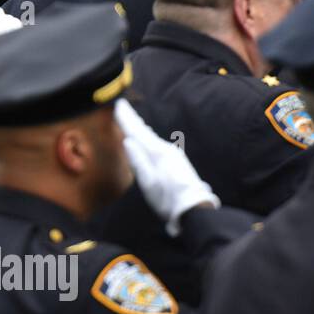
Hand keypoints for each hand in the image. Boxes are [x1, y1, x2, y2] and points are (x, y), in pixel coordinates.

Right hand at [114, 99, 218, 234]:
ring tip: (132, 118)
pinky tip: (147, 137)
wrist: (194, 208)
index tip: (119, 105)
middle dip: (133, 119)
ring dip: (140, 128)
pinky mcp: (176, 160)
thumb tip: (128, 141)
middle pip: (145, 131)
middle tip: (123, 106)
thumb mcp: (148, 182)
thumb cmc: (167, 198)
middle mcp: (166, 149)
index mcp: (157, 153)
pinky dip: (148, 137)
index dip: (127, 119)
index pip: (137, 132)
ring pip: (151, 137)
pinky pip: (157, 143)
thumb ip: (137, 161)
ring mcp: (173, 154)